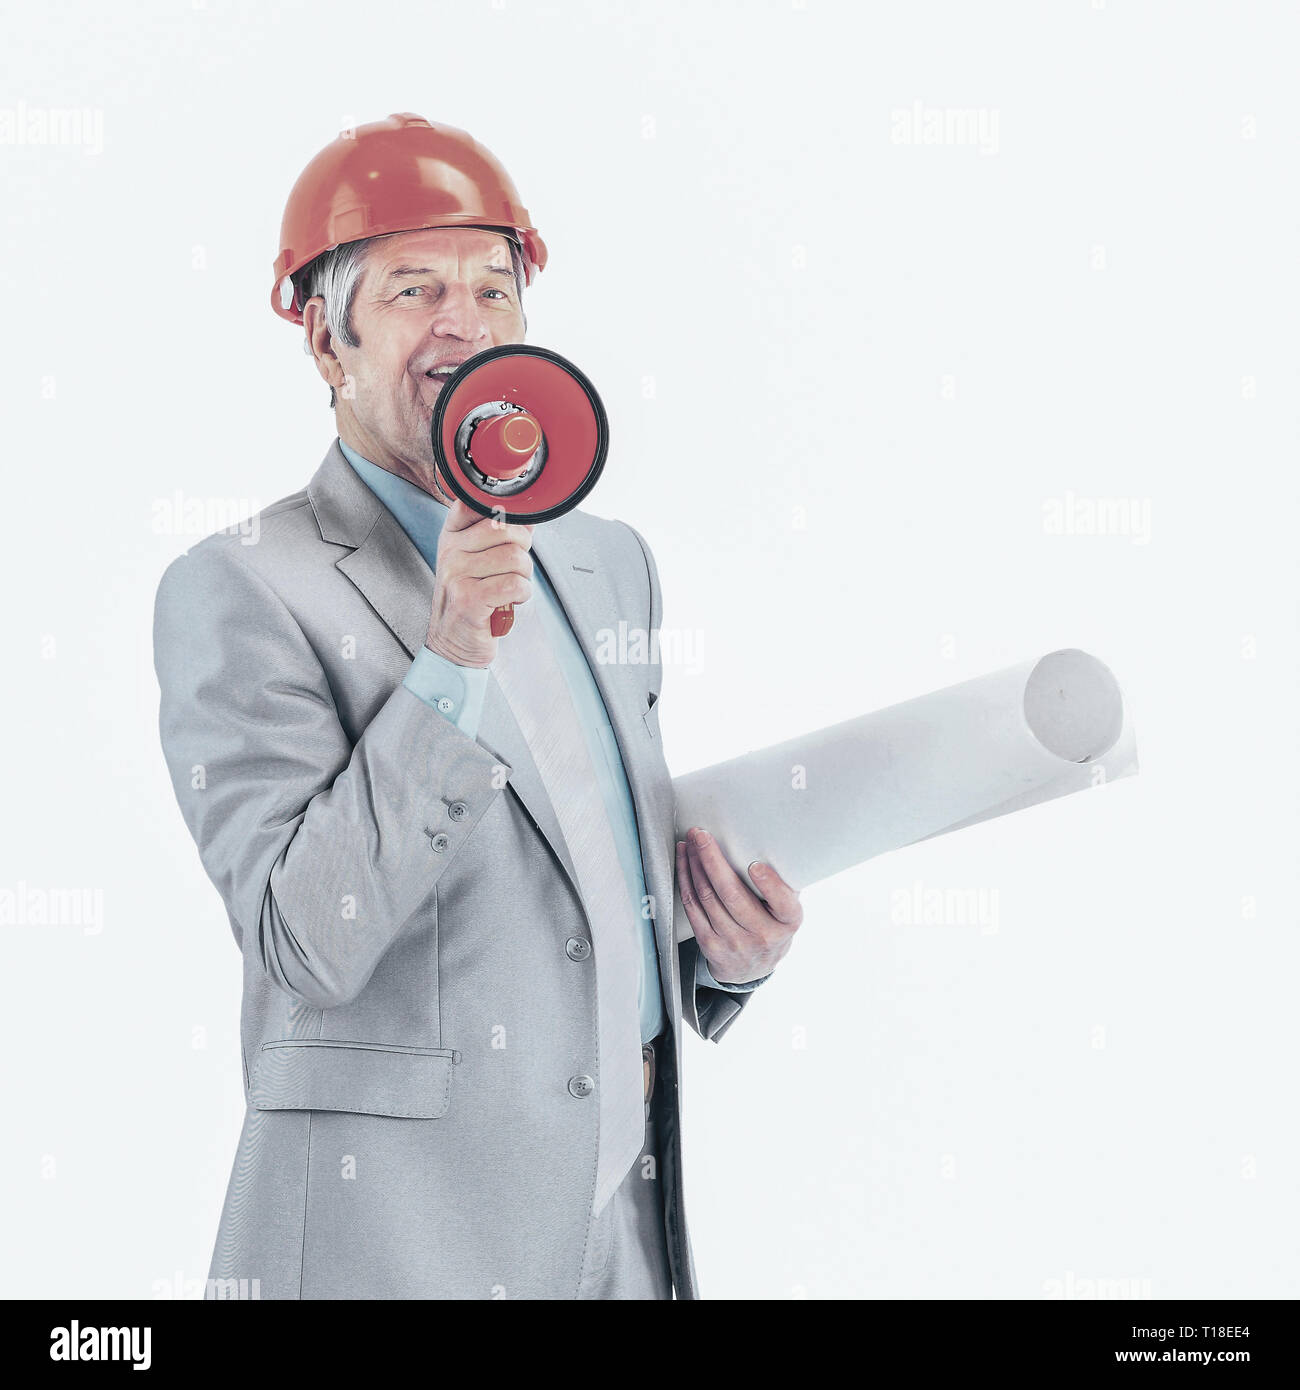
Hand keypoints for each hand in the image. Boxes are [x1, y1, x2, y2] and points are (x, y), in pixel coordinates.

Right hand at [424, 500, 533, 666]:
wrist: (453, 642)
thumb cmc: (470, 601)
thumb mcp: (478, 562)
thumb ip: (501, 536)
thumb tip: (528, 515)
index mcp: (452, 537)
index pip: (479, 505)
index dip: (506, 515)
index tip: (511, 533)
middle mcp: (451, 552)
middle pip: (508, 531)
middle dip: (523, 552)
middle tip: (514, 571)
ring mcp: (457, 575)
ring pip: (514, 558)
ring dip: (524, 577)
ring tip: (510, 588)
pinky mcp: (469, 599)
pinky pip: (513, 584)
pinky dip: (522, 594)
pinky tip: (511, 600)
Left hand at [676, 827, 801, 983]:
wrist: (752, 968)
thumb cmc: (772, 925)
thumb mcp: (787, 909)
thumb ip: (782, 884)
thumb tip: (769, 843)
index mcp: (787, 921)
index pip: (783, 903)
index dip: (769, 885)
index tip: (756, 866)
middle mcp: (761, 934)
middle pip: (731, 894)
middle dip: (712, 860)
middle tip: (702, 835)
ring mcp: (733, 941)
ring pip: (707, 897)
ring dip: (694, 865)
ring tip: (691, 843)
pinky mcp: (710, 943)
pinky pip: (692, 906)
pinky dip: (685, 880)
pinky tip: (685, 862)